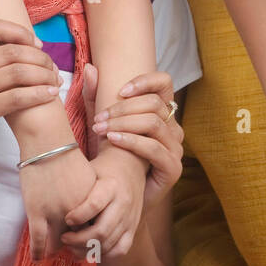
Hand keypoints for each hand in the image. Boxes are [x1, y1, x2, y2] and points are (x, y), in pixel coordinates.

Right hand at [0, 18, 60, 176]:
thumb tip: (27, 44)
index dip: (20, 32)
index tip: (37, 46)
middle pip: (12, 51)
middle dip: (40, 59)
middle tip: (53, 70)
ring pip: (17, 73)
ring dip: (44, 76)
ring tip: (55, 83)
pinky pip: (16, 97)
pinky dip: (38, 94)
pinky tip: (50, 95)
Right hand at [18, 145, 96, 261]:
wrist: (48, 139)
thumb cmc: (65, 153)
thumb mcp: (85, 177)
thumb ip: (87, 196)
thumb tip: (83, 214)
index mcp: (93, 201)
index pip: (95, 229)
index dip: (89, 238)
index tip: (84, 243)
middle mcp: (78, 210)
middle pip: (79, 240)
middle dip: (75, 248)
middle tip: (70, 252)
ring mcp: (57, 212)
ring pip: (57, 244)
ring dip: (54, 251)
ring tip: (51, 253)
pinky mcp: (38, 212)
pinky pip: (39, 241)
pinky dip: (38, 252)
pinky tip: (37, 258)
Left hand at [59, 144, 144, 258]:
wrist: (129, 168)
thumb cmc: (101, 171)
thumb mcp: (89, 171)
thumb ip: (76, 190)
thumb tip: (52, 208)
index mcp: (111, 186)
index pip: (94, 205)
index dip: (78, 216)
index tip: (65, 219)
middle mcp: (123, 203)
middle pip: (101, 230)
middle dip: (78, 240)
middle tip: (63, 238)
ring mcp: (130, 217)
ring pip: (109, 243)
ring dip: (87, 250)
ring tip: (72, 247)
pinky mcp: (133, 228)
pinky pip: (120, 249)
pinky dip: (104, 254)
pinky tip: (89, 250)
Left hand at [82, 67, 183, 208]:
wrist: (117, 197)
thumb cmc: (110, 157)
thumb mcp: (101, 123)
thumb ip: (94, 97)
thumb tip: (89, 67)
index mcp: (162, 112)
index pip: (164, 82)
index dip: (144, 81)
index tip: (120, 91)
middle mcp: (173, 127)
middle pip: (154, 104)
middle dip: (123, 108)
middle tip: (98, 119)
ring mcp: (176, 148)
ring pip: (154, 123)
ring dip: (124, 124)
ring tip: (100, 129)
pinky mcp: (173, 168)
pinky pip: (155, 148)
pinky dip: (132, 141)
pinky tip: (113, 140)